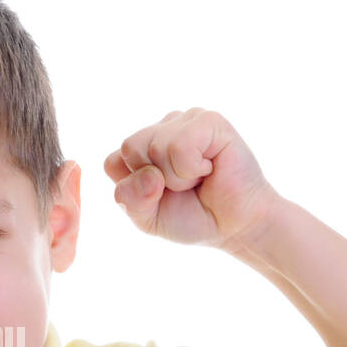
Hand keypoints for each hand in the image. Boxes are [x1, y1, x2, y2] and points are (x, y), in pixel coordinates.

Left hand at [103, 108, 277, 249]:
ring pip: (155, 146)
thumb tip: (149, 173)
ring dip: (178, 177)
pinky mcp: (208, 120)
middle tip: (183, 187)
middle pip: (130, 148)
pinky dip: (192, 168)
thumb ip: (130, 199)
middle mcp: (160, 129)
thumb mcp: (147, 218)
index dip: (134, 189)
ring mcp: (184, 120)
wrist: (234, 225)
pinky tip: (210, 168)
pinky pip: (181, 145)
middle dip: (155, 181)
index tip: (160, 196)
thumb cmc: (192, 217)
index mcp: (140, 149)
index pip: (112, 161)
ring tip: (198, 177)